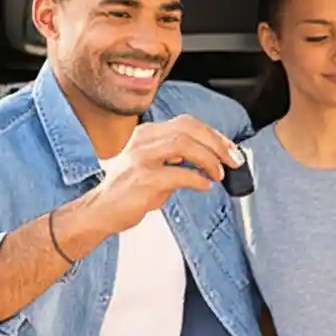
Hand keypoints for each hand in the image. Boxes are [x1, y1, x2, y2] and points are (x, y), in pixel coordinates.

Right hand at [89, 115, 242, 233]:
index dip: (214, 135)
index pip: (187, 123)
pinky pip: (178, 174)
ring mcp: (141, 158)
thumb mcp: (154, 166)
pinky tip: (204, 186)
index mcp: (147, 134)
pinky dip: (197, 179)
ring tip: (219, 174)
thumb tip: (213, 159)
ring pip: (184, 144)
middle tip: (234, 161)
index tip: (230, 150)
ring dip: (209, 159)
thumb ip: (178, 158)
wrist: (101, 211)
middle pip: (189, 129)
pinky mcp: (143, 179)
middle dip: (217, 144)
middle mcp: (143, 140)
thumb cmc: (129, 191)